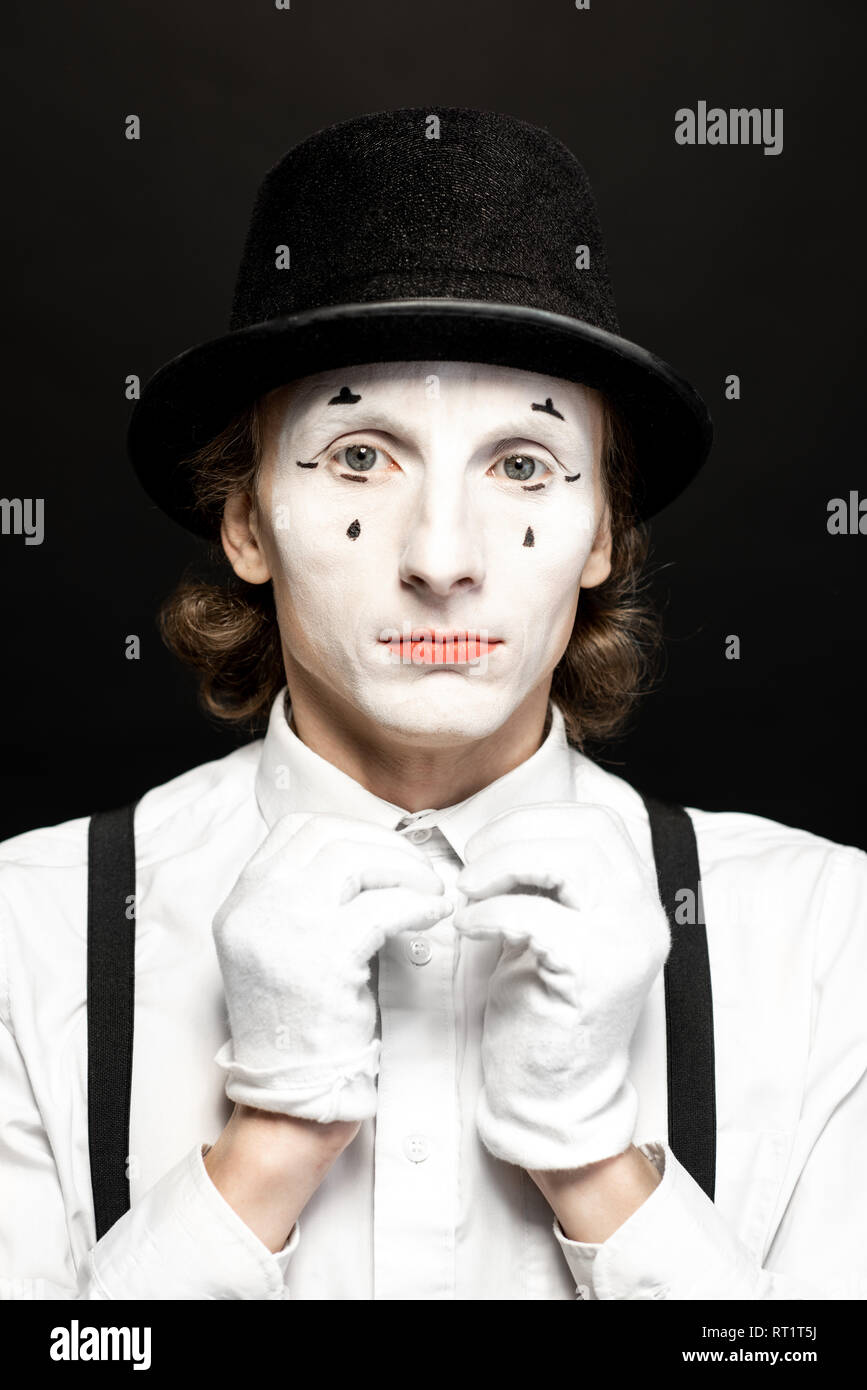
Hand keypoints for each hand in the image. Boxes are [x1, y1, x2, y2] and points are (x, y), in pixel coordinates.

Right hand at [212, 812, 450, 1122]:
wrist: (291, 1094)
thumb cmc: (303, 1019)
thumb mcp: (283, 945)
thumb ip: (305, 896)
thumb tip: (372, 851)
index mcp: (240, 901)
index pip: (296, 829)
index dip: (350, 832)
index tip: (384, 852)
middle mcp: (253, 907)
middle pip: (330, 838)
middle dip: (386, 847)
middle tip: (421, 871)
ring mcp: (283, 929)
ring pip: (355, 861)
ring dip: (405, 869)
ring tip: (430, 891)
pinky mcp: (322, 957)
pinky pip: (383, 907)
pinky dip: (417, 903)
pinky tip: (434, 913)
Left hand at [453, 803, 670, 1170]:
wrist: (551, 1092)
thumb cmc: (541, 1008)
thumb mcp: (548, 928)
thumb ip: (544, 882)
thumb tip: (498, 834)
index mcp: (638, 899)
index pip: (599, 823)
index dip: (536, 820)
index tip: (489, 842)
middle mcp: (644, 917)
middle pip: (586, 835)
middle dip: (514, 836)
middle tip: (470, 866)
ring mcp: (627, 945)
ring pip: (571, 863)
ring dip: (505, 865)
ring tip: (469, 891)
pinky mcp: (595, 975)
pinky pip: (539, 917)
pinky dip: (493, 912)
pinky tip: (469, 928)